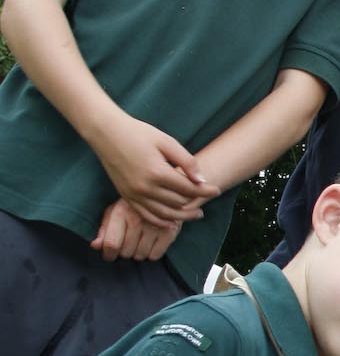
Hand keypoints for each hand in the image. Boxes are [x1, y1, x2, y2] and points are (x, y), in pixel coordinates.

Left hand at [91, 199, 180, 262]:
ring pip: (140, 256)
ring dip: (138, 253)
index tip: (110, 255)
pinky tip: (151, 242)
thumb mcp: (115, 211)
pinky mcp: (169, 232)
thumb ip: (104, 229)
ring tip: (140, 241)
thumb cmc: (134, 206)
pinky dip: (151, 253)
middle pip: (126, 253)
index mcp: (120, 212)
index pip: (111, 244)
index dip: (108, 254)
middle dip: (124, 251)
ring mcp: (154, 226)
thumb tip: (95, 246)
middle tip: (129, 242)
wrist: (164, 193)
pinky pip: (155, 256)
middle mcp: (137, 220)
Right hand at [95, 116, 216, 223]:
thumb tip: (202, 180)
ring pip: (164, 214)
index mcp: (158, 173)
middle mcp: (146, 188)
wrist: (106, 132)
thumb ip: (186, 161)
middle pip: (178, 203)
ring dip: (182, 216)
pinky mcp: (126, 196)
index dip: (205, 191)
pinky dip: (161, 222)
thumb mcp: (166, 141)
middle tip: (207, 199)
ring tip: (196, 214)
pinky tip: (172, 222)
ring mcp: (134, 194)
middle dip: (195, 202)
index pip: (188, 189)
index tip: (216, 190)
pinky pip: (146, 216)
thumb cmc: (138, 133)